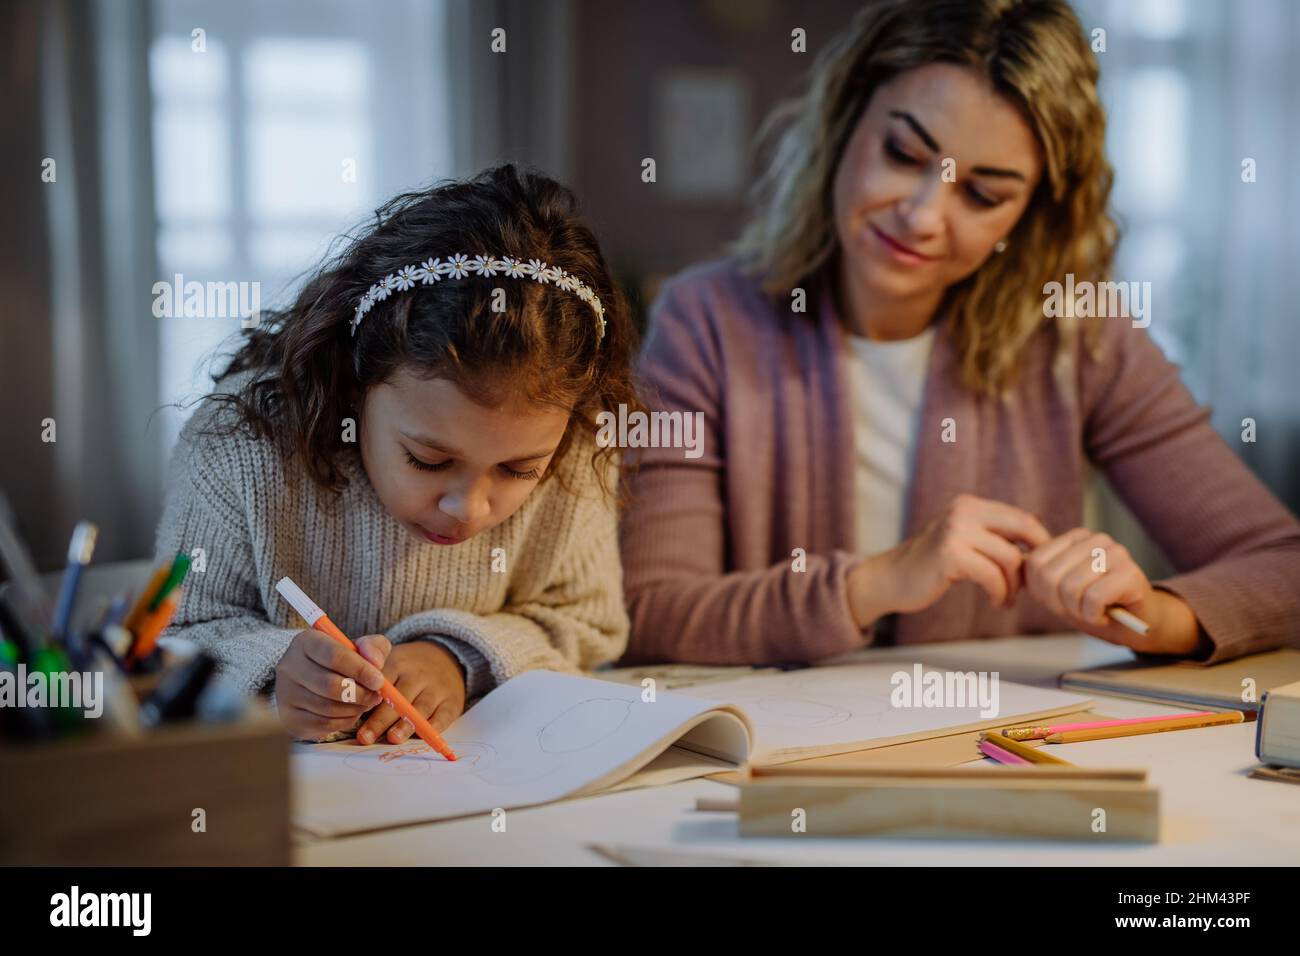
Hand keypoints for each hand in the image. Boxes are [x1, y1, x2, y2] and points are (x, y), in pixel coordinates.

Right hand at [274, 629, 387, 740]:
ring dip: (354, 709)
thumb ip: (374, 647)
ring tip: (366, 703)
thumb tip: (376, 663)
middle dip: (360, 694)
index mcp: (306, 642)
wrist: (314, 677)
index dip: (361, 670)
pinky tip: (352, 712)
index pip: (335, 656)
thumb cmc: (344, 660)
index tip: (379, 681)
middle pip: (329, 685)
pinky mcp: (289, 717)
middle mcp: (289, 666)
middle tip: (376, 697)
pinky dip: (344, 721)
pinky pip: (322, 724)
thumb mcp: (361, 646)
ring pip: (327, 708)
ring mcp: (285, 693)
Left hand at [355, 641, 466, 744]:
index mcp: (397, 662)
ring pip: (421, 708)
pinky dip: (432, 728)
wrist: (446, 658)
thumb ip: (363, 670)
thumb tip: (342, 696)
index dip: (368, 699)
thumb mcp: (386, 659)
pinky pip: (443, 717)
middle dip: (381, 719)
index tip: (353, 714)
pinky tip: (420, 738)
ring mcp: (437, 688)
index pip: (381, 680)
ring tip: (392, 738)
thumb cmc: (405, 668)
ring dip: (405, 725)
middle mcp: (419, 674)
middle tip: (365, 736)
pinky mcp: (452, 703)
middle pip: (400, 697)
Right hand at [848, 494, 1049, 625]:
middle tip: (1032, 585)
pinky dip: (1000, 593)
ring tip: (1006, 599)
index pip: (1023, 518)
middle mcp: (964, 511)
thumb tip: (1041, 540)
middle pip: (1024, 528)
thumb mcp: (963, 539)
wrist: (891, 579)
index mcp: (970, 504)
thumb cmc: (931, 565)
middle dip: (1034, 561)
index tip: (1041, 568)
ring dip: (1015, 585)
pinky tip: (995, 602)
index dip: (1041, 544)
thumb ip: (993, 535)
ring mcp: (955, 531)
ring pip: (1010, 557)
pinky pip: (992, 576)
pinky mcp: (949, 555)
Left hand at [1022, 527, 1205, 655]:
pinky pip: (1092, 599)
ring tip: (1094, 611)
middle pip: (1050, 576)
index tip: (1062, 601)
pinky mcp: (1130, 573)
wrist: (1140, 624)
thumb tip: (1014, 560)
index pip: (1035, 562)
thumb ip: (1039, 574)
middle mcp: (1096, 539)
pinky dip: (1093, 616)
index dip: (1042, 592)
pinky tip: (1106, 614)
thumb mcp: (1059, 590)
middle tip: (1080, 610)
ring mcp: (1115, 553)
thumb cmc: (1097, 607)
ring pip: (1070, 588)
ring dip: (1078, 612)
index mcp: (1075, 538)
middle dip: (1059, 604)